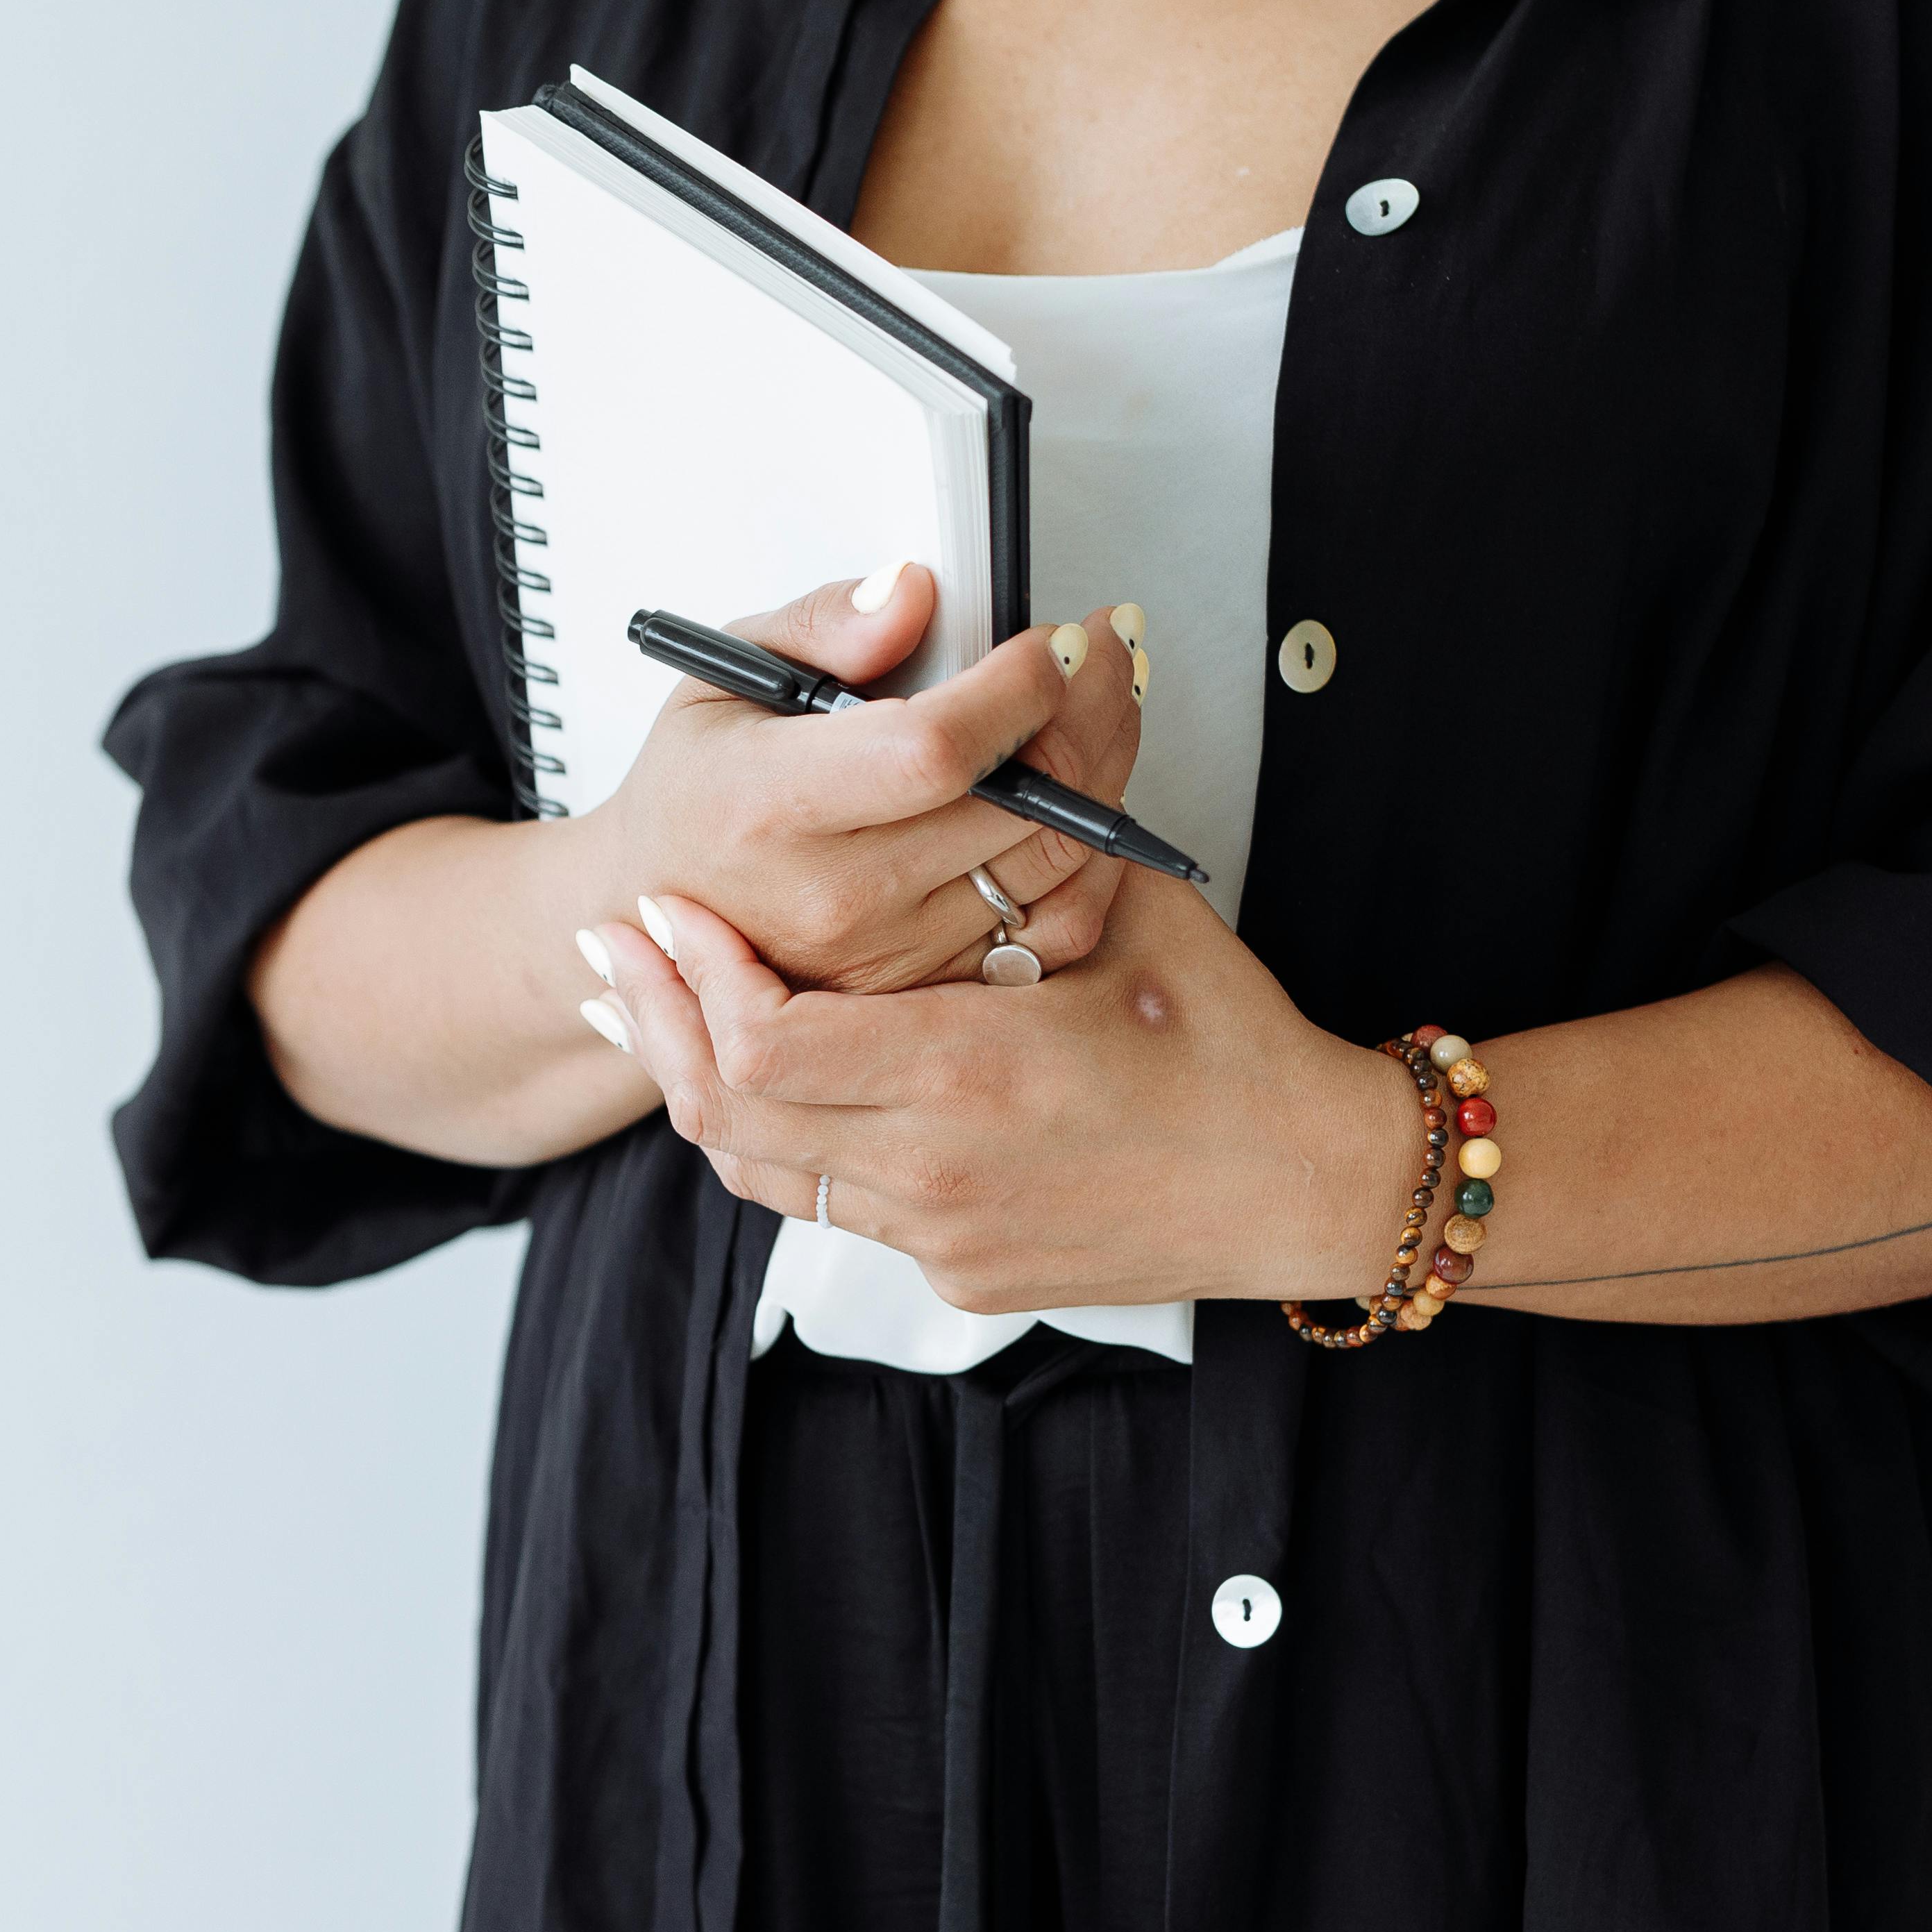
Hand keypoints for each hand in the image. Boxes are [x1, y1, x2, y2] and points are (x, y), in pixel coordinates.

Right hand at [576, 567, 1148, 994]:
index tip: (1052, 639)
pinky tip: (1091, 792)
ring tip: (1105, 702)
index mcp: (769, 805)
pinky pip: (1059, 922)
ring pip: (1057, 858)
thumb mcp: (723, 674)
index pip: (936, 750)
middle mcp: (832, 894)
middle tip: (1105, 648)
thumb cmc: (698, 786)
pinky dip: (1094, 853)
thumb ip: (821, 624)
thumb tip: (913, 594)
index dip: (1021, 686)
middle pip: (1021, 804)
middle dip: (1091, 706)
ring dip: (1106, 766)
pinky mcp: (928, 985)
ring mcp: (888, 952)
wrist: (659, 904)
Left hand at [584, 872, 1426, 1310]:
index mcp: (971, 1075)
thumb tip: (1065, 657)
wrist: (1311, 1187)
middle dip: (658, 1025)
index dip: (695, 974)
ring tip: (662, 1010)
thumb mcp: (1137, 919)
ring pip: (759, 1170)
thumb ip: (1060, 815)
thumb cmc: (1237, 1050)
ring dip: (701, 1086)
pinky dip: (780, 1140)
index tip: (664, 911)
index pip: (765, 1037)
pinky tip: (763, 1078)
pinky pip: (828, 1209)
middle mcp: (936, 1171)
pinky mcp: (957, 1274)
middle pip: (726, 1111)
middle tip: (620, 955)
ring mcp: (940, 1236)